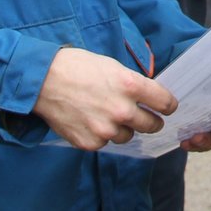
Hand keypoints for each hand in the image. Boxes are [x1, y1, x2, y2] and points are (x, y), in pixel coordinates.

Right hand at [32, 47, 174, 149]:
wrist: (43, 80)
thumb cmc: (77, 67)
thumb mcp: (112, 66)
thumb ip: (132, 83)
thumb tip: (147, 96)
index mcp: (131, 85)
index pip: (165, 103)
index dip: (168, 105)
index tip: (166, 107)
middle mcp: (121, 110)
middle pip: (152, 125)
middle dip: (151, 121)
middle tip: (145, 117)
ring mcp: (105, 129)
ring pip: (127, 136)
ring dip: (122, 128)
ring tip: (106, 114)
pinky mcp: (89, 142)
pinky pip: (104, 143)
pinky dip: (100, 135)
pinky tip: (89, 120)